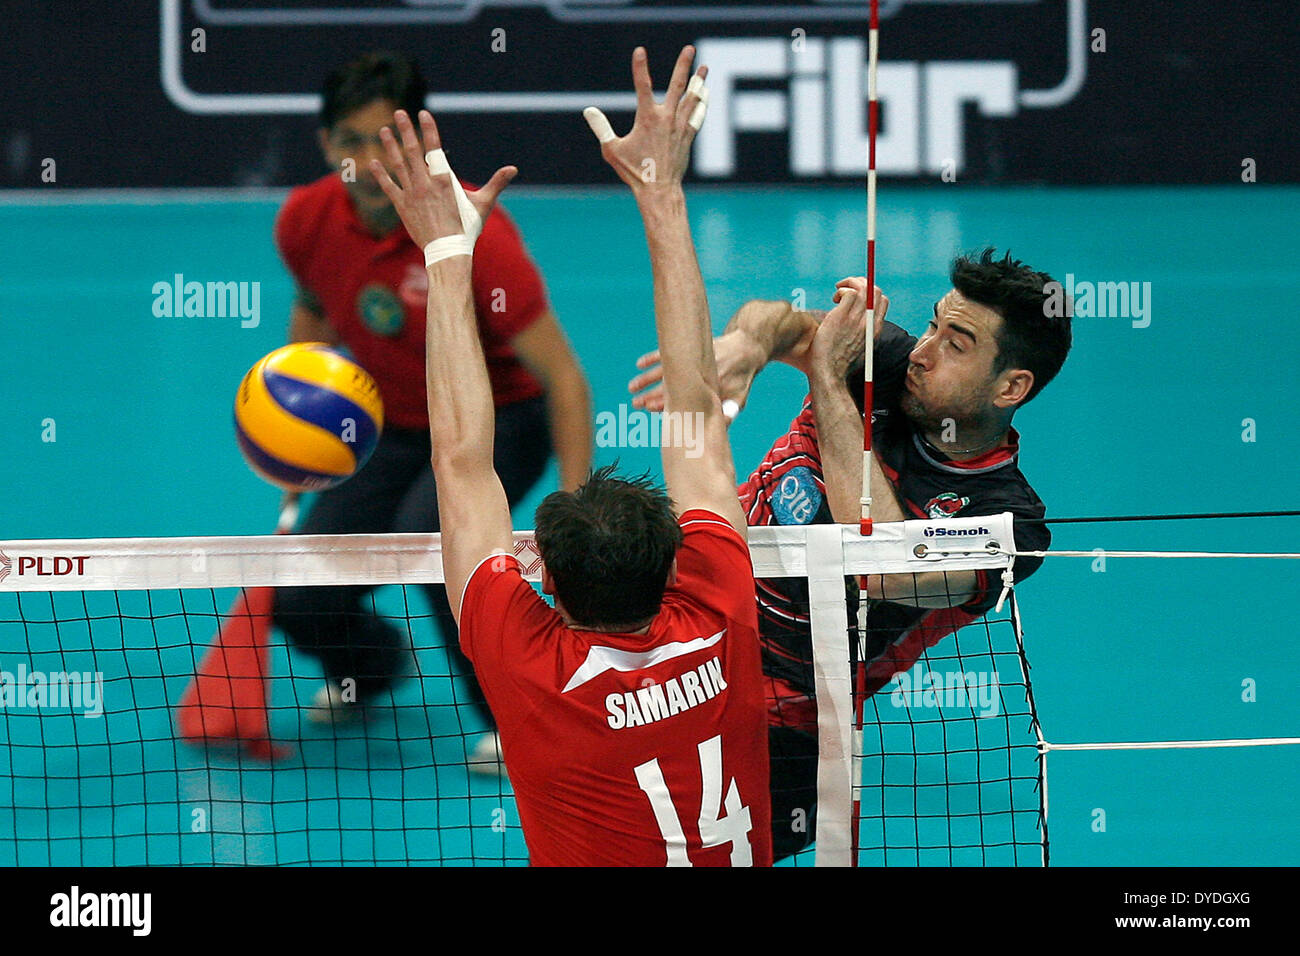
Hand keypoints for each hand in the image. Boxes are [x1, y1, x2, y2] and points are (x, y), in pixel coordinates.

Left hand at [369, 109, 516, 251]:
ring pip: (398, 164)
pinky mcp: (402, 206)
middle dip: (405, 130)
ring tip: (384, 131)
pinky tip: (373, 162)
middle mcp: (426, 183)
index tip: (423, 114)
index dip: (429, 129)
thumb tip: (513, 169)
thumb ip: (496, 183)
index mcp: (444, 180)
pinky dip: (380, 174)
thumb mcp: (483, 204)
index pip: (434, 148)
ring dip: (390, 146)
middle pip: (413, 151)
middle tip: (399, 113)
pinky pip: (388, 186)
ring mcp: (412, 194)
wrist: (447, 251)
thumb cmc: (467, 229)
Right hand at [584, 46, 706, 193]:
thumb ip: (601, 128)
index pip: (642, 85)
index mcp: (647, 118)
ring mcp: (680, 127)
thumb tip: (588, 110)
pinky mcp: (688, 137)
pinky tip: (706, 94)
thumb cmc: (634, 172)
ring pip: (692, 98)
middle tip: (690, 49)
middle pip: (677, 85)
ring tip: (704, 68)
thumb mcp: (612, 150)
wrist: (659, 190)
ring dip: (698, 82)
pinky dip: (701, 103)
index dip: (639, 67)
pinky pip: (697, 115)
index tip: (639, 50)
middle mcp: (667, 118)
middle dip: (683, 65)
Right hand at [629, 329, 762, 414]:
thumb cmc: (742, 377)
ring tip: (631, 388)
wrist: (748, 346)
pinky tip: (639, 365)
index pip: (683, 398)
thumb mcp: (740, 398)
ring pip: (664, 368)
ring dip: (646, 378)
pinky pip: (667, 352)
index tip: (649, 409)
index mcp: (710, 386)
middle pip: (670, 384)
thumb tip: (717, 431)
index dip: (665, 403)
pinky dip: (652, 358)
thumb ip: (727, 413)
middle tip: (635, 404)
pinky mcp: (690, 346)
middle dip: (650, 394)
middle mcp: (699, 372)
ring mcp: (693, 358)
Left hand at [810, 278, 888, 381]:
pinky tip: (834, 300)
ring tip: (837, 295)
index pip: (882, 301)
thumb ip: (862, 336)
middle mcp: (869, 323)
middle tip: (845, 290)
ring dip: (849, 285)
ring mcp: (856, 319)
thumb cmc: (839, 365)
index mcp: (874, 329)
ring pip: (863, 287)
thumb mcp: (860, 351)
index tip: (856, 297)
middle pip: (875, 290)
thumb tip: (856, 329)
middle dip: (860, 283)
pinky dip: (841, 291)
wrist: (829, 374)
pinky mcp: (841, 317)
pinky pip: (848, 293)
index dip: (870, 293)